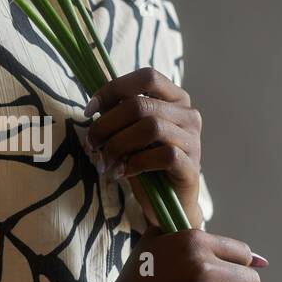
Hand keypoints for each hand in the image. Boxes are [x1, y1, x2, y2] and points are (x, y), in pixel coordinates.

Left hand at [83, 67, 203, 228]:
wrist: (166, 204)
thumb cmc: (145, 164)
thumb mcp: (129, 134)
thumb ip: (119, 114)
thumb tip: (95, 105)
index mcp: (174, 99)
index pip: (147, 77)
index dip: (114, 89)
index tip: (88, 110)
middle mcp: (188, 115)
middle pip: (140, 105)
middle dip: (107, 125)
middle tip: (92, 144)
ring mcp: (193, 140)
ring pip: (151, 127)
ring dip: (118, 145)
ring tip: (105, 162)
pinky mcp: (192, 166)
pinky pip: (164, 155)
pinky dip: (136, 163)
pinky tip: (123, 173)